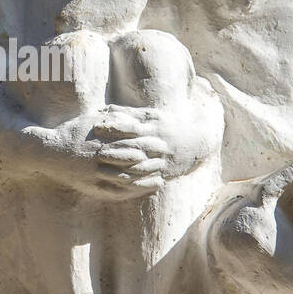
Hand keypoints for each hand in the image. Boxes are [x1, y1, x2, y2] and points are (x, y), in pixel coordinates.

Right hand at [26, 108, 163, 199]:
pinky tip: (143, 190)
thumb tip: (135, 117)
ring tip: (161, 178)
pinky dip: (131, 192)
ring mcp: (93, 173)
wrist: (47, 152)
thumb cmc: (71, 132)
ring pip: (124, 178)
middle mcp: (98, 156)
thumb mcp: (91, 119)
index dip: (149, 144)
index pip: (131, 141)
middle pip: (131, 160)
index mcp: (100, 138)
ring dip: (144, 179)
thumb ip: (113, 118)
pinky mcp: (90, 186)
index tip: (163, 144)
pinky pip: (114, 192)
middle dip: (150, 161)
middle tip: (165, 161)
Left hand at [91, 103, 219, 180]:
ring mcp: (161, 158)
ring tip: (103, 170)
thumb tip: (103, 109)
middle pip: (134, 146)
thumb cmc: (168, 127)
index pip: (131, 125)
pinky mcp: (163, 172)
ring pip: (140, 165)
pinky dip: (133, 182)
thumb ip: (127, 113)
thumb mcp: (150, 116)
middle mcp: (157, 142)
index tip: (96, 127)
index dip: (113, 126)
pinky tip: (119, 184)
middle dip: (116, 150)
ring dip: (122, 169)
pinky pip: (147, 179)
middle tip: (97, 152)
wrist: (196, 144)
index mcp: (152, 126)